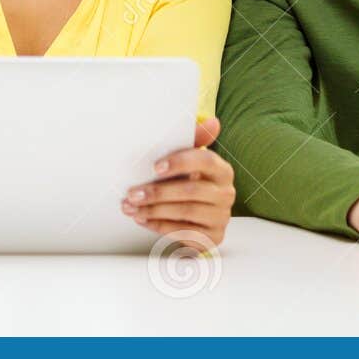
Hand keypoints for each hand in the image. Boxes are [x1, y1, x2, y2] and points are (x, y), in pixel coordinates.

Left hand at [122, 116, 234, 247]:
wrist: (196, 218)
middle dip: (158, 192)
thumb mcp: (187, 161)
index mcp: (222, 170)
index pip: (205, 160)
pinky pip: (185, 232)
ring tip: (131, 207)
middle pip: (192, 190)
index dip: (180, 163)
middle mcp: (226, 193)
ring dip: (154, 210)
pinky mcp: (213, 237)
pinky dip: (160, 226)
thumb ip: (194, 140)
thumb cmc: (188, 181)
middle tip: (132, 193)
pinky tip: (142, 219)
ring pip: (186, 212)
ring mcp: (221, 217)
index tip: (154, 167)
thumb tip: (212, 121)